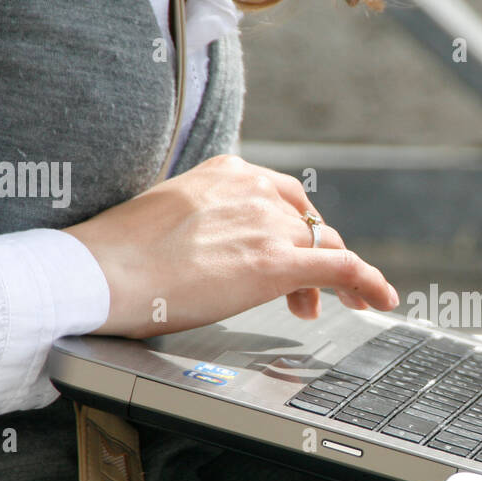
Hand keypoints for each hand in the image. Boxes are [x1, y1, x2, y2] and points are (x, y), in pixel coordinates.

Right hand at [64, 154, 398, 337]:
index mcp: (227, 171)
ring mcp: (268, 224)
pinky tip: (381, 300)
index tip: (289, 253)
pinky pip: (343, 267)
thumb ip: (203, 223)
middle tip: (300, 296)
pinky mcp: (277, 262)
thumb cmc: (118, 255)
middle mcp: (254, 189)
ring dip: (328, 279)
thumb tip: (210, 250)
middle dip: (308, 256)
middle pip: (306, 222)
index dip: (292, 229)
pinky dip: (369, 283)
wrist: (100, 271)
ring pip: (325, 246)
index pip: (281, 196)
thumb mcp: (168, 218)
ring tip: (314, 309)